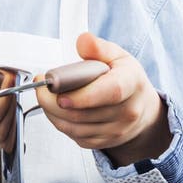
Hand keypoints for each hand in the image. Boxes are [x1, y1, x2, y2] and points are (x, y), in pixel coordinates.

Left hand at [36, 32, 171, 165]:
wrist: (140, 106)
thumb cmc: (125, 77)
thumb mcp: (116, 55)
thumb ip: (98, 47)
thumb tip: (83, 41)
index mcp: (132, 83)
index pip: (111, 92)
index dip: (83, 96)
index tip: (60, 94)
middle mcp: (127, 111)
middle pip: (83, 114)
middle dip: (53, 101)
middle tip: (41, 85)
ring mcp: (116, 130)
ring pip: (75, 127)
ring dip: (52, 112)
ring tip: (46, 95)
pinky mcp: (104, 141)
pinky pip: (75, 136)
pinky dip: (59, 122)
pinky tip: (56, 109)